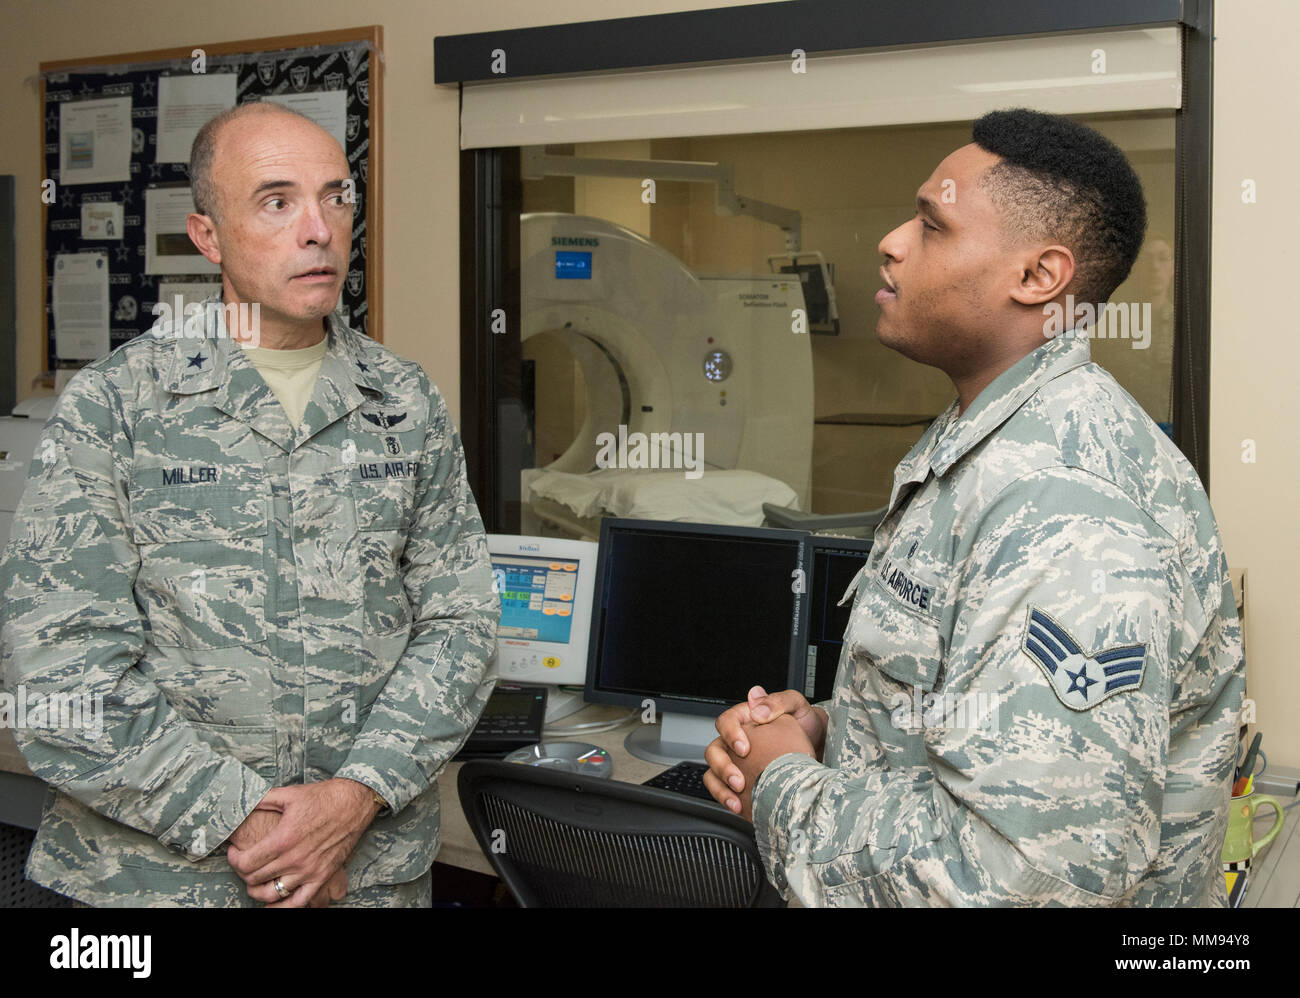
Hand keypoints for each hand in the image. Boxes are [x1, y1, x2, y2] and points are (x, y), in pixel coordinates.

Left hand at [228, 806, 348, 906]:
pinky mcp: (323, 876)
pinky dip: (283, 906)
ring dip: (258, 889)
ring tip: (256, 879)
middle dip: (243, 872)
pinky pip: (299, 901)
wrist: (353, 802)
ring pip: (272, 893)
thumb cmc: (322, 797)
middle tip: (244, 862)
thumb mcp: (288, 794)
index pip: (246, 863)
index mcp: (282, 839)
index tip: (234, 852)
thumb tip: (242, 802)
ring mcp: (309, 870)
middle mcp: (294, 859)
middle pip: (256, 879)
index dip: (233, 859)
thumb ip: (262, 800)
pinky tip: (274, 902)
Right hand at [703, 714, 814, 819]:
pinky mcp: (742, 782)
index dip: (730, 735)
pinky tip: (740, 807)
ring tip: (736, 799)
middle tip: (738, 780)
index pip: (726, 722)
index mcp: (746, 719)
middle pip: (714, 751)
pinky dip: (728, 801)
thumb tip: (757, 708)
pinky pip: (724, 792)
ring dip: (721, 788)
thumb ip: (777, 701)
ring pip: (713, 773)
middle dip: (722, 767)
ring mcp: (737, 763)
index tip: (744, 748)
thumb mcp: (797, 706)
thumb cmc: (807, 724)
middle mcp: (736, 740)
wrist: (820, 749)